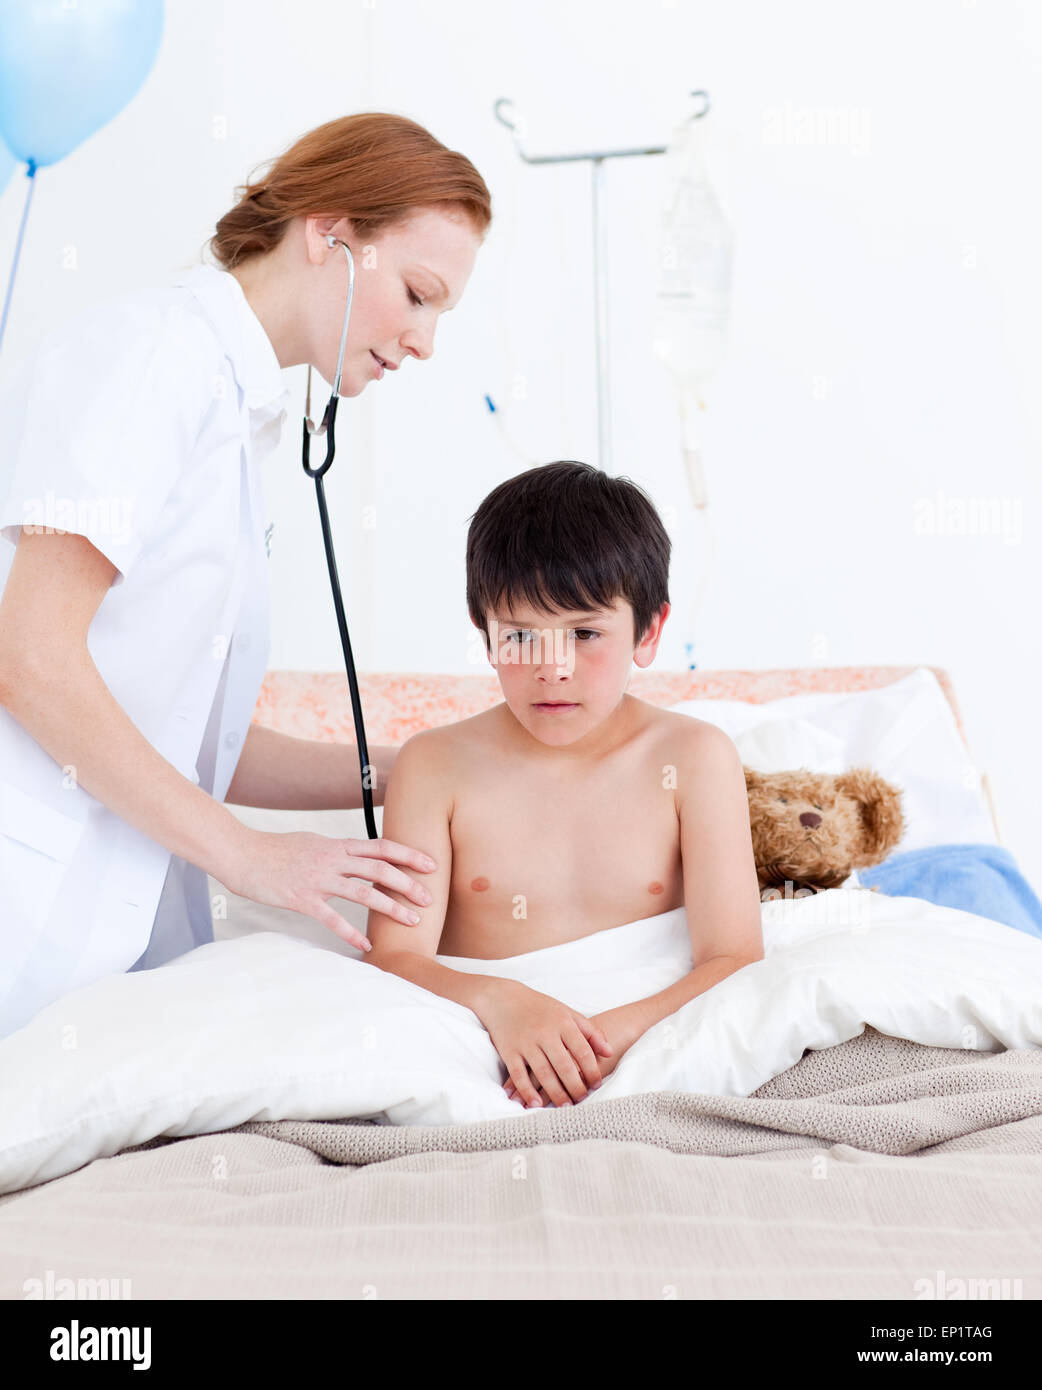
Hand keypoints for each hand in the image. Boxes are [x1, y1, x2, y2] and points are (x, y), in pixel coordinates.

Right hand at [219, 827, 436, 952]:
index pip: (381, 846)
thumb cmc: (275, 850)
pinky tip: (366, 946)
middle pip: (380, 869)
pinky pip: (332, 919)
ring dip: (391, 908)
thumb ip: (335, 851)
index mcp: (336, 846)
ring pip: (364, 893)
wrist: (242, 854)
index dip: (409, 854)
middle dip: (409, 884)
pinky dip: (351, 934)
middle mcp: (332, 860)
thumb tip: (355, 856)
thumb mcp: (312, 843)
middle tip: (430, 898)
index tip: (430, 865)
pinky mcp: (302, 899)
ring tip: (412, 920)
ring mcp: (318, 879)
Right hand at [479, 979, 612, 1107]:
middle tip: (583, 1099)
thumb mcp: (567, 1013)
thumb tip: (609, 1052)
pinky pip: (519, 1075)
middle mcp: (544, 1033)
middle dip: (576, 1087)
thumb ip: (590, 1032)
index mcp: (562, 1022)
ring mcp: (526, 1043)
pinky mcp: (509, 1051)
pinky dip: (527, 1091)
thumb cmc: (540, 1007)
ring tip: (566, 1106)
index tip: (597, 1084)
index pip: (582, 1051)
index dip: (592, 1070)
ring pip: (544, 1074)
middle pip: (564, 1066)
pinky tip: (537, 1103)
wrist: (503, 998)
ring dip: (556, 1093)